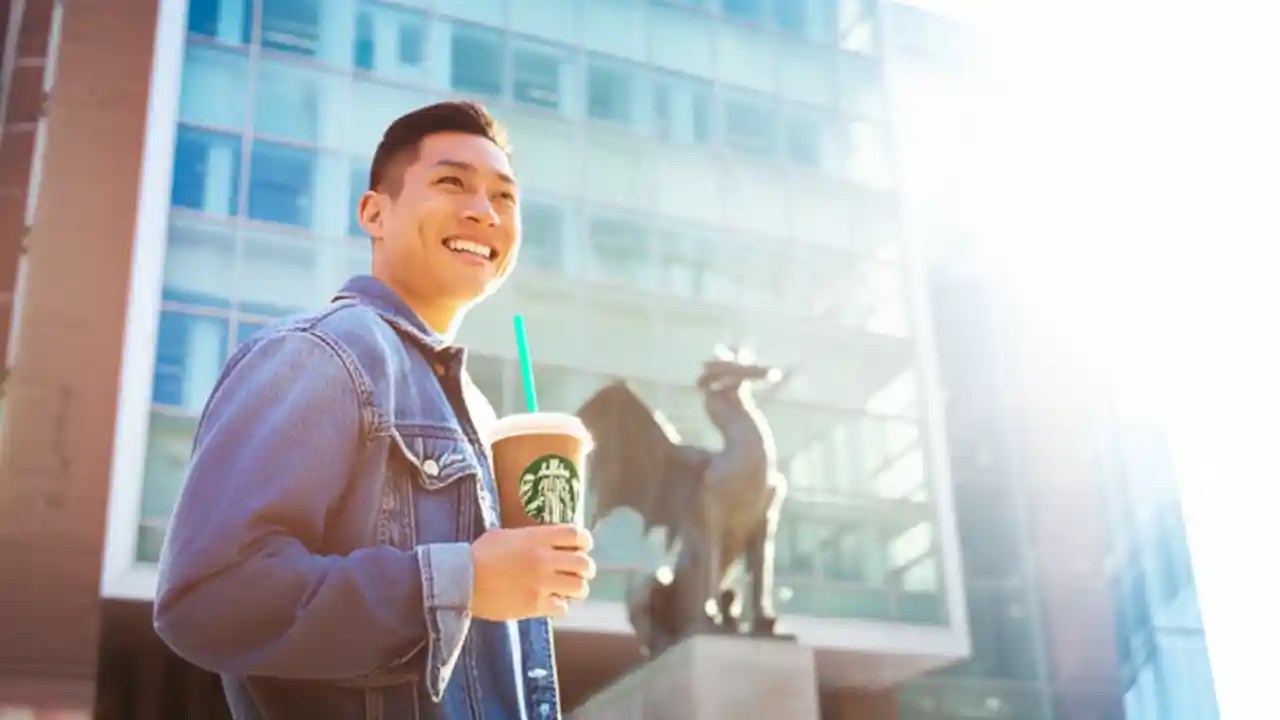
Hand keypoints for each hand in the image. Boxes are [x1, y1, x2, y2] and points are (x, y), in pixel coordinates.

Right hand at [470, 524, 594, 620]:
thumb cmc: (479, 555)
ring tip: (567, 591)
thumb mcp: (506, 535)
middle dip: (585, 569)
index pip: (576, 535)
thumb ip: (530, 537)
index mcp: (537, 538)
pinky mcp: (535, 605)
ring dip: (575, 589)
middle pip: (584, 563)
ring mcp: (541, 583)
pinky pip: (562, 607)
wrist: (461, 580)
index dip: (584, 542)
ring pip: (579, 588)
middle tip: (579, 573)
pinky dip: (559, 606)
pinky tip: (550, 603)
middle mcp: (544, 559)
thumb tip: (546, 540)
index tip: (582, 547)